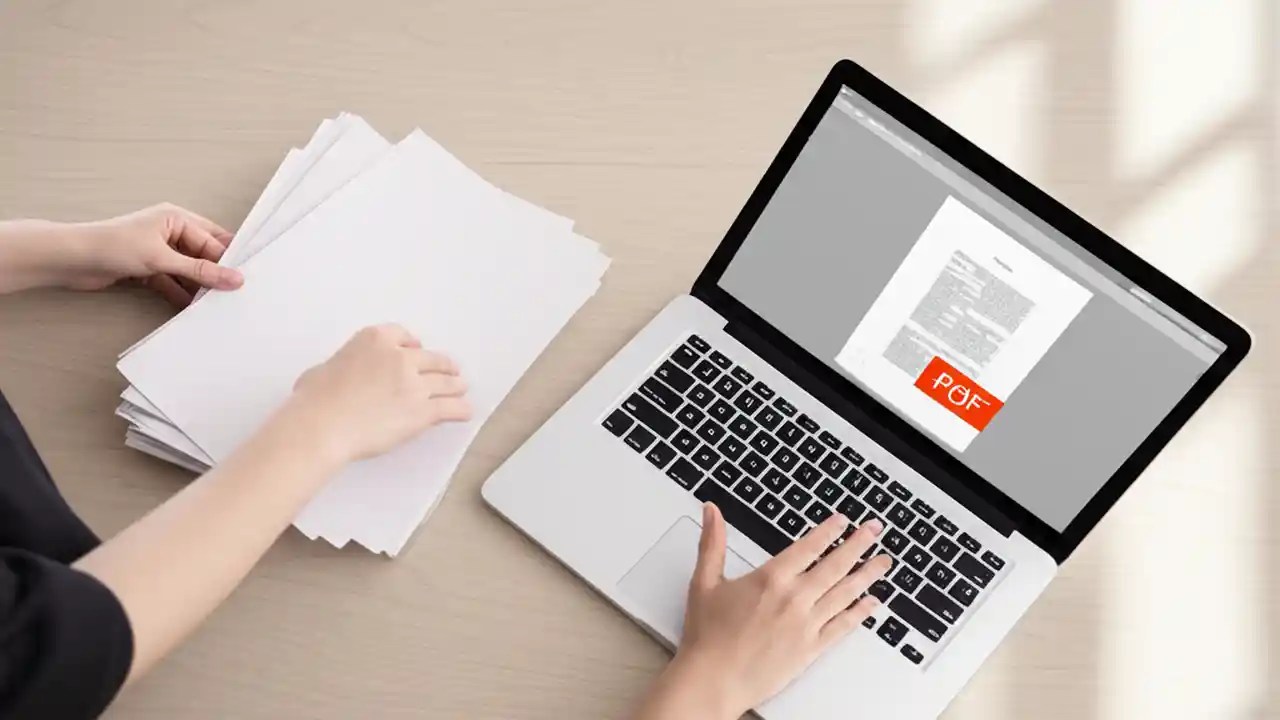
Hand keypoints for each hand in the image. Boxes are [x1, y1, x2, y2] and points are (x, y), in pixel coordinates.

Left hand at [69, 203, 243, 304]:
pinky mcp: (147, 269)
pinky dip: (181, 295)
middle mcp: (169, 233)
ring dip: (199, 287)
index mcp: (175, 218)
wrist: (70, 259)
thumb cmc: (113, 245)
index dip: (230, 258)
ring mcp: (157, 252)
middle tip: (236, 293)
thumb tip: (234, 278)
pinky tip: (192, 309)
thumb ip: (199, 271)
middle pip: (202, 255)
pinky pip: (172, 283)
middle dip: (216, 274)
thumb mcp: (162, 258)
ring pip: (187, 271)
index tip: (248, 277)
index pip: (212, 239)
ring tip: (217, 305)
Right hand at [286, 324, 471, 463]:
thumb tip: (340, 375)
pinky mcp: (423, 411)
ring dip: (455, 385)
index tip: (417, 349)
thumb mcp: (323, 368)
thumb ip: (342, 365)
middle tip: (450, 370)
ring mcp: (414, 384)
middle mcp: (399, 357)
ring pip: (445, 381)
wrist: (323, 425)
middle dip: (442, 365)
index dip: (413, 344)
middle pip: (431, 359)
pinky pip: (450, 408)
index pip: (403, 335)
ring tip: (461, 388)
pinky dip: (460, 409)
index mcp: (374, 340)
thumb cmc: (314, 399)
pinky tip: (465, 412)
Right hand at [634, 505, 890, 718]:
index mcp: (771, 578)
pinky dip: (860, 613)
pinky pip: (843, 626)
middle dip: (858, 544)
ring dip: (867, 575)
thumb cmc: (707, 636)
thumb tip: (712, 511)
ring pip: (845, 593)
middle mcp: (794, 598)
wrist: (712, 680)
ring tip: (883, 562)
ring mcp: (807, 625)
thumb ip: (712, 542)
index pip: (809, 546)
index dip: (829, 531)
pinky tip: (872, 603)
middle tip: (874, 530)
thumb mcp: (704, 581)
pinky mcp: (811, 649)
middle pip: (835, 565)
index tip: (844, 521)